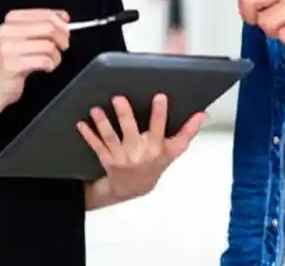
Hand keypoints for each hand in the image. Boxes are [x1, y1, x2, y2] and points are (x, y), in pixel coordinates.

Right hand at [0, 9, 69, 108]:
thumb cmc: (14, 61)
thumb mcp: (27, 37)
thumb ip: (44, 24)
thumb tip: (64, 17)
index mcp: (11, 20)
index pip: (44, 14)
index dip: (60, 23)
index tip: (65, 30)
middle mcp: (7, 31)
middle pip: (48, 28)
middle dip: (62, 39)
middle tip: (63, 47)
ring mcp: (8, 48)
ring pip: (48, 45)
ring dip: (56, 56)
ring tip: (51, 61)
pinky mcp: (12, 65)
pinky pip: (44, 61)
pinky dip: (51, 65)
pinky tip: (45, 68)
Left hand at [77, 94, 205, 201]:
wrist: (133, 188)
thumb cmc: (154, 164)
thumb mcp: (173, 151)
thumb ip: (187, 132)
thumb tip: (203, 114)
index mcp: (156, 148)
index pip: (159, 129)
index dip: (160, 114)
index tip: (159, 96)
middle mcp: (138, 153)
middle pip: (131, 132)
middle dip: (124, 115)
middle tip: (118, 98)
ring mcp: (121, 157)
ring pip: (110, 138)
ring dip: (102, 123)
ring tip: (96, 109)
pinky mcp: (106, 160)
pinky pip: (96, 146)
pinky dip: (88, 135)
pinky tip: (81, 123)